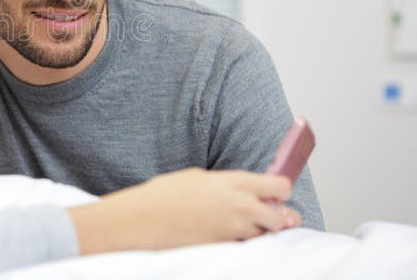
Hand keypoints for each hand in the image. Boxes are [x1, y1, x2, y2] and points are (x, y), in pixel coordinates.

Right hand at [67, 167, 300, 254]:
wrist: (142, 220)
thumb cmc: (163, 195)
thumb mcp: (198, 177)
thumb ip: (227, 184)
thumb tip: (245, 191)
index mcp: (235, 182)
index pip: (281, 186)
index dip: (279, 190)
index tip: (273, 193)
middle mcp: (241, 206)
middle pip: (282, 216)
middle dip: (278, 216)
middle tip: (267, 214)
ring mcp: (234, 230)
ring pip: (267, 235)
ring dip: (261, 231)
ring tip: (243, 226)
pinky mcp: (226, 248)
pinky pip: (247, 246)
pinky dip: (245, 243)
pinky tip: (230, 236)